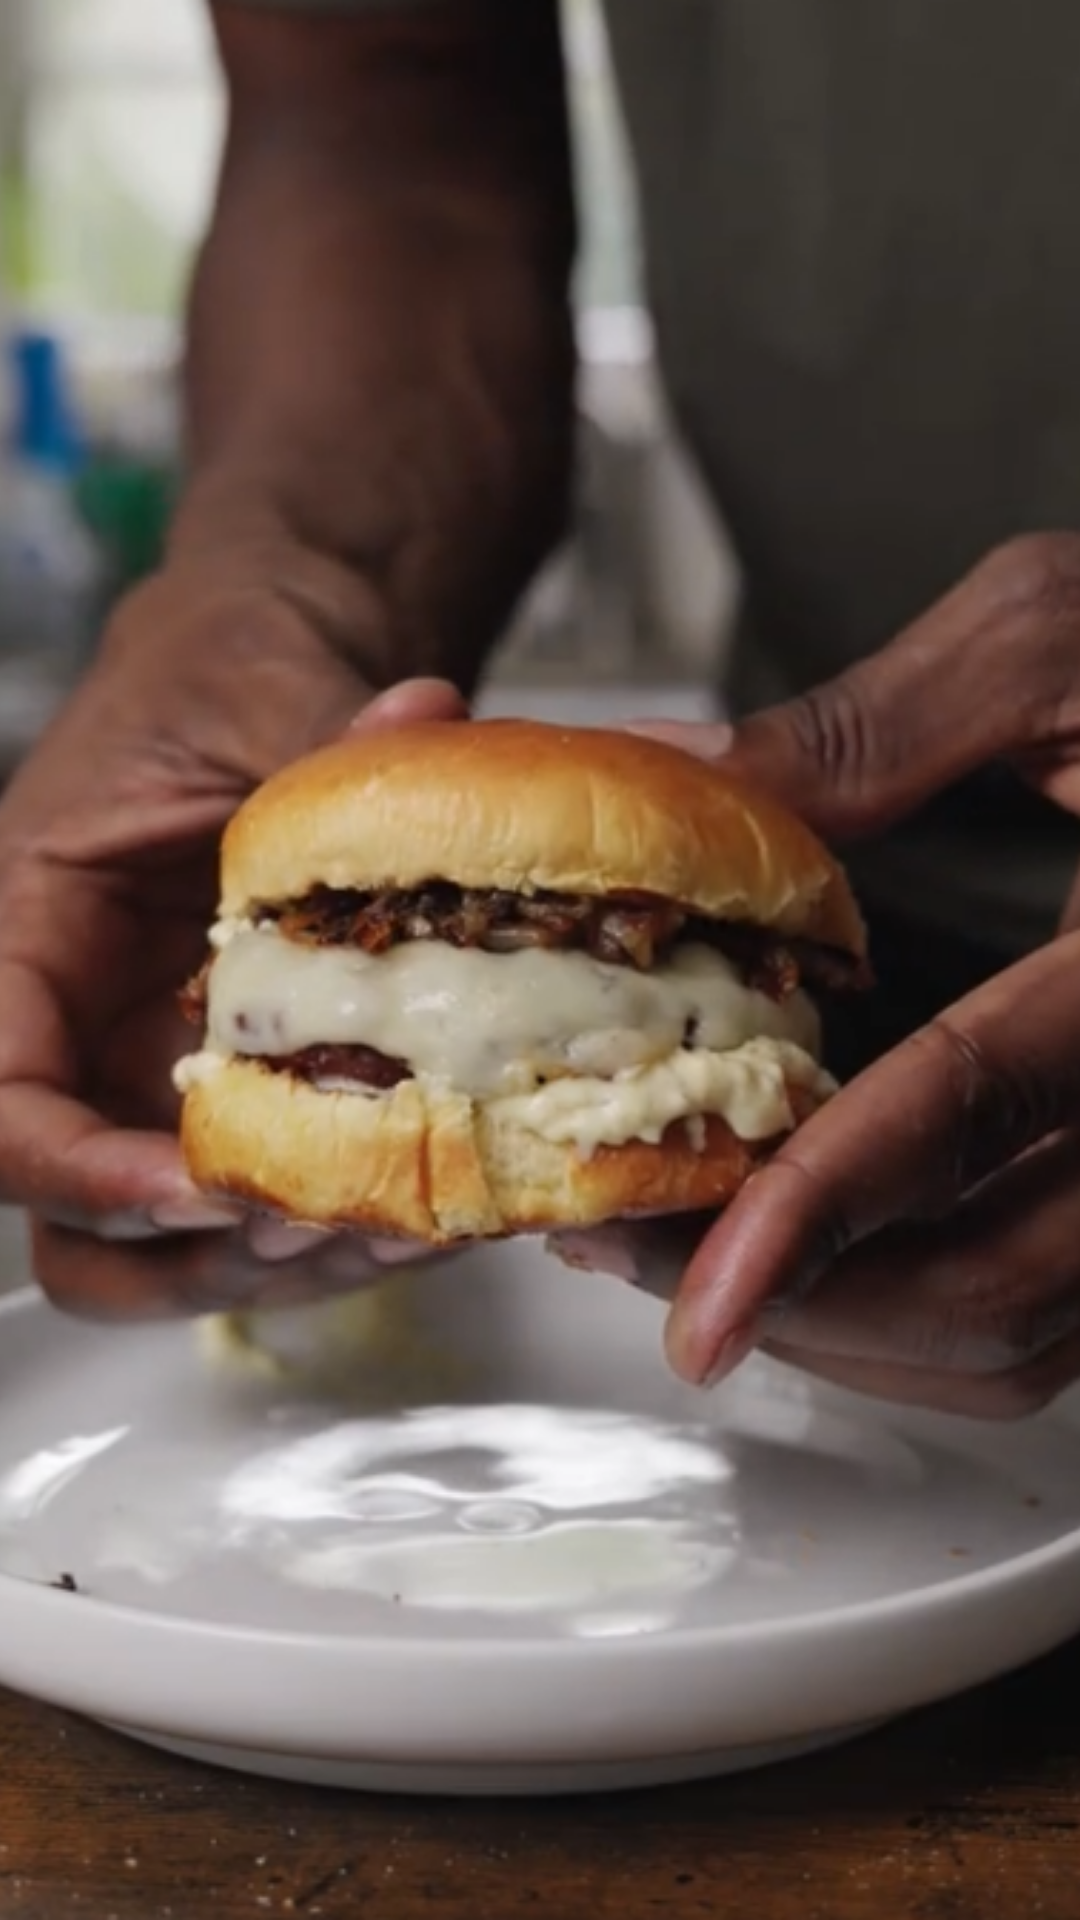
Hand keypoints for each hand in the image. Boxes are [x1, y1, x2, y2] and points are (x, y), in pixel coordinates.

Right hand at [0, 558, 465, 1317]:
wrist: (268, 670)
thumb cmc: (226, 668)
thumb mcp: (262, 690)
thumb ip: (323, 733)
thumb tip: (424, 716)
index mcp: (30, 938)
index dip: (84, 1172)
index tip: (202, 1184)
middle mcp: (82, 1039)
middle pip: (75, 1228)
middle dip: (194, 1259)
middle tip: (323, 1230)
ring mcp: (156, 1085)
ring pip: (168, 1254)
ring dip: (279, 1270)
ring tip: (401, 1228)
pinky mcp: (240, 1103)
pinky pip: (265, 1214)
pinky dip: (338, 1235)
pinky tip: (433, 1203)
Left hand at [561, 534, 1079, 1416]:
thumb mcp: (1061, 639)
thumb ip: (872, 727)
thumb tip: (680, 788)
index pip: (980, 1104)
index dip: (822, 1209)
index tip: (698, 1288)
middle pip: (996, 1282)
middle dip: (795, 1299)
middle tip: (625, 1248)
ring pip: (1022, 1336)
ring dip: (840, 1330)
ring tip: (681, 1254)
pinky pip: (1049, 1317)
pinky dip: (909, 1316)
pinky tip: (806, 1252)